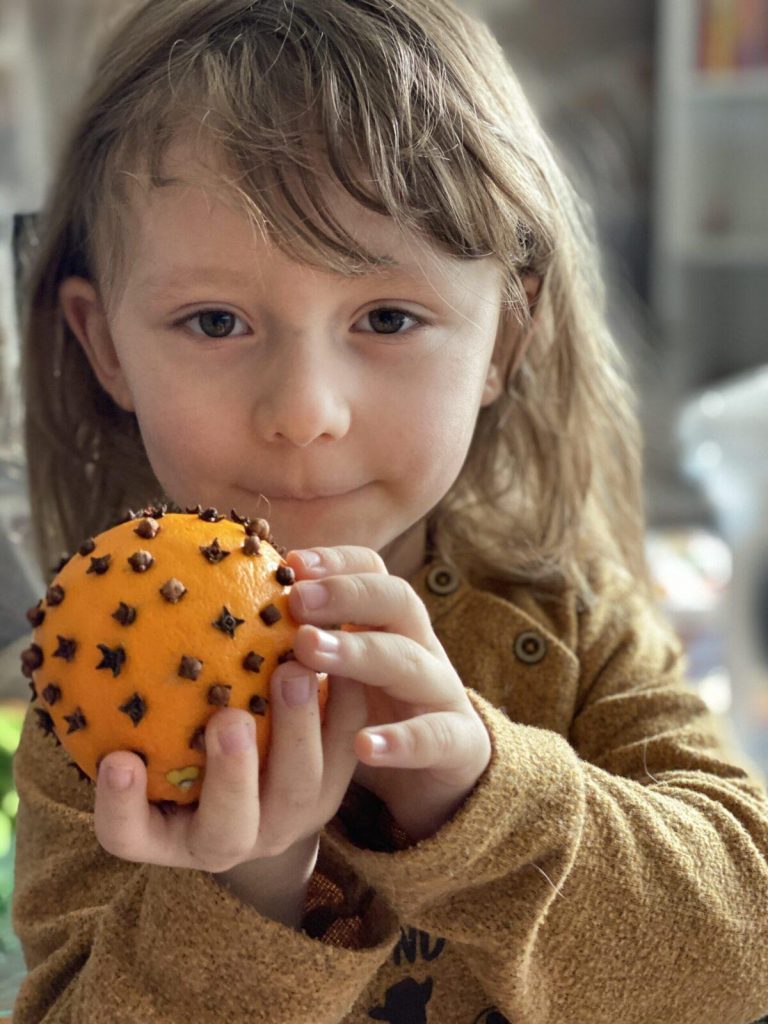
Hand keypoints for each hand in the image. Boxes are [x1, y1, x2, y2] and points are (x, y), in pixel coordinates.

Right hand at [93, 660, 367, 875]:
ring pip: (302, 791)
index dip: (122, 808)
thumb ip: (129, 720)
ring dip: (301, 730)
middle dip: (231, 775)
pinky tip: (339, 650)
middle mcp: (236, 838)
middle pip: (231, 826)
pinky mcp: (337, 785)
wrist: (263, 785)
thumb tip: (87, 651)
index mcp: (176, 836)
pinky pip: (348, 747)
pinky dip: (347, 700)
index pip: (133, 836)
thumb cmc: (184, 756)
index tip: (116, 763)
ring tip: (295, 671)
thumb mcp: (152, 748)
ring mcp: (292, 818)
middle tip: (229, 719)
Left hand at [285, 547, 491, 842]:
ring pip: (408, 661)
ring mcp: (440, 691)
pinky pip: (433, 736)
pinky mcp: (457, 741)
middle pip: (396, 600)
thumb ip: (301, 642)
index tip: (290, 561)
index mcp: (390, 622)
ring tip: (308, 650)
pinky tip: (363, 746)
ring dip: (359, 652)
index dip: (336, 562)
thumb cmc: (378, 707)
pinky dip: (401, 740)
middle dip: (346, 594)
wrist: (451, 765)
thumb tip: (229, 615)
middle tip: (295, 599)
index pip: (372, 571)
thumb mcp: (345, 670)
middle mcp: (420, 645)